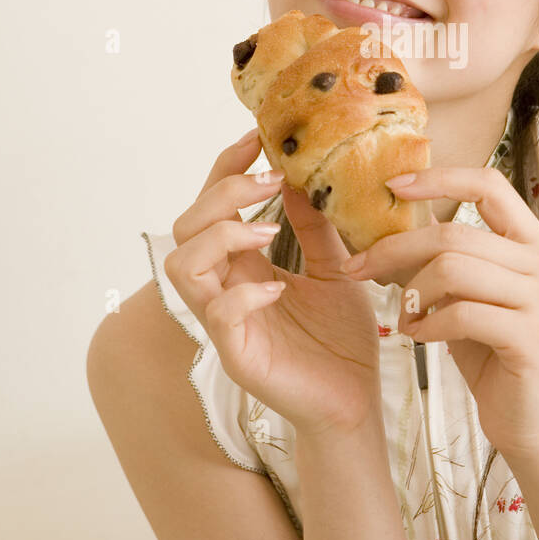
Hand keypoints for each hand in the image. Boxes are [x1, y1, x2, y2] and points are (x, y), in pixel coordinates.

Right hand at [163, 132, 383, 440]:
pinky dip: (243, 292)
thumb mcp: (335, 266)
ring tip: (267, 230)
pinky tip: (277, 288)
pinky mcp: (238, 356)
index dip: (224, 168)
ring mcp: (224, 324)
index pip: (212, 207)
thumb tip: (302, 173)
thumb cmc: (341, 338)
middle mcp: (223, 290)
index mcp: (242, 266)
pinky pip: (218, 315)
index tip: (255, 137)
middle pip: (184, 227)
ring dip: (222, 235)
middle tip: (268, 182)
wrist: (356, 401)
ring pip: (182, 266)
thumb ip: (316, 225)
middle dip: (221, 193)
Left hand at [338, 167, 538, 462]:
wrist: (535, 425)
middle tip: (358, 267)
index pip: (489, 185)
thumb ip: (449, 261)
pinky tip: (418, 338)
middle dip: (395, 249)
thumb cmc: (497, 357)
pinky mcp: (533, 338)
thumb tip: (393, 223)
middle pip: (454, 235)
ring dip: (412, 294)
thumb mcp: (471, 298)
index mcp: (535, 244)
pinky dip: (426, 325)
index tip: (393, 185)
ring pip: (452, 270)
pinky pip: (459, 314)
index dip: (439, 178)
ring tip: (404, 317)